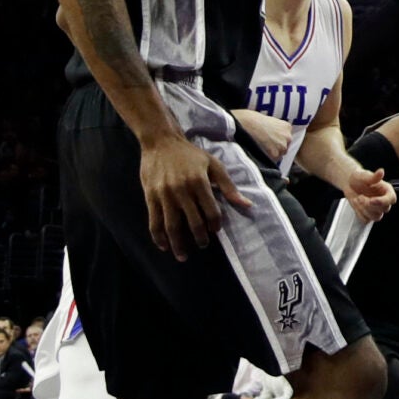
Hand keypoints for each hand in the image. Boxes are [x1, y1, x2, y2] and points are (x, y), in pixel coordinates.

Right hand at [140, 133, 248, 260]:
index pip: (211, 211)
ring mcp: (165, 195)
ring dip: (178, 244)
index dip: (215, 224)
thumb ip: (229, 186)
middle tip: (203, 245)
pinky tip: (164, 246)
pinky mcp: (151, 197)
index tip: (215, 230)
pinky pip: (154, 222)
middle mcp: (182, 190)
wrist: (161, 142)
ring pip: (172, 226)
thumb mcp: (213, 164)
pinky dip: (158, 237)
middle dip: (199, 238)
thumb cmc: (190, 154)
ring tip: (183, 256)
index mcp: (200, 182)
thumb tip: (247, 205)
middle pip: (193, 222)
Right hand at [233, 108, 292, 162]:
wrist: (250, 124)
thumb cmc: (256, 121)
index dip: (278, 141)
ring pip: (280, 154)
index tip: (271, 141)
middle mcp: (288, 136)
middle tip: (266, 147)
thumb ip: (276, 130)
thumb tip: (273, 137)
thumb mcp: (271, 122)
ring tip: (263, 150)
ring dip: (273, 154)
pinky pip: (274, 159)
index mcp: (287, 127)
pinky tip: (261, 153)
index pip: (286, 138)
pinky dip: (268, 158)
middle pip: (285, 146)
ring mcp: (283, 145)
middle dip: (277, 148)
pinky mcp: (276, 153)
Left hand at [345, 167, 396, 222]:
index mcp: (387, 190)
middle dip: (370, 205)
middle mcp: (384, 201)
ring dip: (364, 210)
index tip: (371, 200)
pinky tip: (356, 204)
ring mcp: (377, 209)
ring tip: (357, 199)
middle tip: (360, 196)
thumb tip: (381, 171)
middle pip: (383, 209)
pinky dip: (359, 213)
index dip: (383, 201)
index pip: (391, 199)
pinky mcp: (368, 215)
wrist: (349, 184)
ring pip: (376, 217)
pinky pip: (366, 220)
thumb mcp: (364, 176)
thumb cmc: (359, 178)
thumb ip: (373, 176)